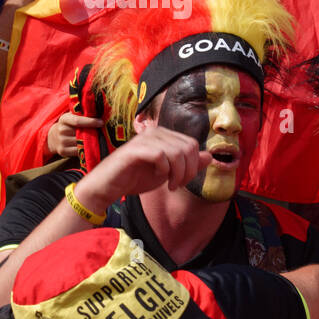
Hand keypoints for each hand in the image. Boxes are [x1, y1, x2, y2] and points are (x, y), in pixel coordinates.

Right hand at [46, 111, 104, 158]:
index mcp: (64, 119)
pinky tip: (88, 146)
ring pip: (81, 142)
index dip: (90, 122)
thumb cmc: (67, 125)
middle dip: (93, 132)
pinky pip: (78, 151)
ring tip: (96, 139)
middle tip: (102, 132)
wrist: (53, 137)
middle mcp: (62, 130)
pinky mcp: (63, 151)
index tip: (101, 122)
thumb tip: (97, 109)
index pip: (77, 121)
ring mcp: (62, 141)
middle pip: (81, 132)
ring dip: (90, 142)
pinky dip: (85, 149)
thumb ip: (81, 113)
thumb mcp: (71, 116)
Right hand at [72, 126, 211, 209]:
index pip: (192, 144)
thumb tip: (210, 156)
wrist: (108, 186)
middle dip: (188, 171)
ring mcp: (144, 139)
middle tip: (176, 185)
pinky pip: (161, 156)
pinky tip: (158, 177)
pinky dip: (164, 170)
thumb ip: (187, 164)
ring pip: (176, 152)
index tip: (182, 181)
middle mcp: (155, 132)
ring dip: (177, 173)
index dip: (193, 166)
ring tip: (170, 184)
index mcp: (164, 135)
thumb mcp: (167, 173)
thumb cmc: (135, 178)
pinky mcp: (135, 149)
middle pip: (188, 147)